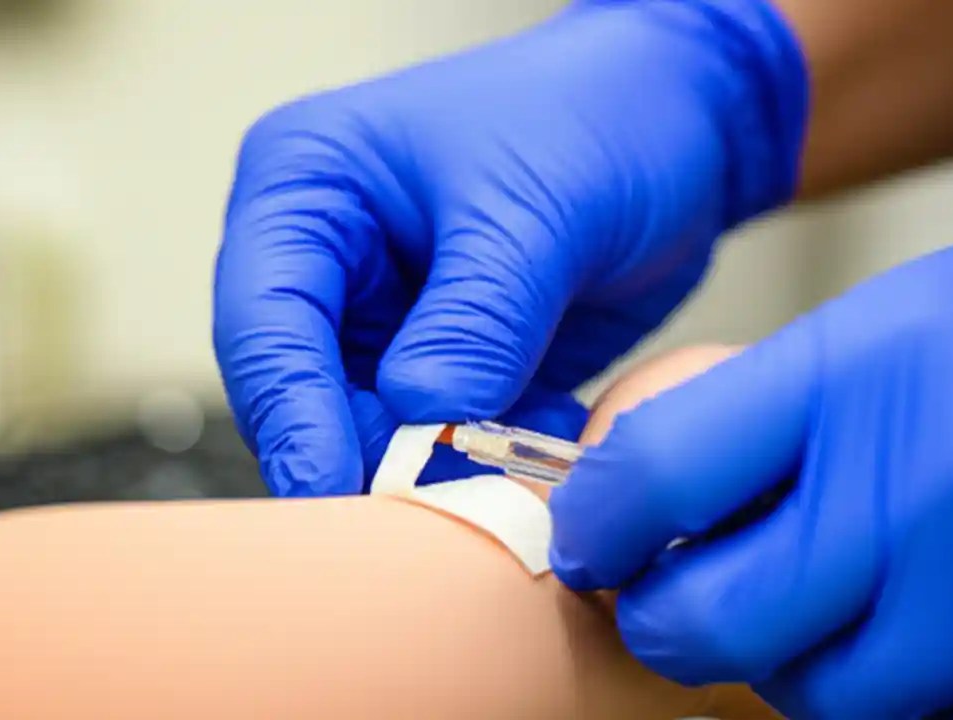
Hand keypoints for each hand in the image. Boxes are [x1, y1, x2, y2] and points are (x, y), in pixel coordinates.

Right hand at [215, 0, 807, 495]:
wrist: (685, 123)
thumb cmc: (597, 114)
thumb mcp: (537, 207)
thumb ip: (479, 314)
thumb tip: (426, 414)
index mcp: (308, 189)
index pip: (266, 320)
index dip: (291, 412)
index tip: (330, 487)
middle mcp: (332, 262)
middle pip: (308, 392)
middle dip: (372, 455)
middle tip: (434, 508)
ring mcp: (390, 320)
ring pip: (378, 431)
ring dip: (443, 467)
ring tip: (519, 463)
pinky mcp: (451, 364)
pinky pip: (447, 441)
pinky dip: (494, 458)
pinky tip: (554, 431)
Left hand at [550, 217, 952, 717]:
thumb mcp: (879, 330)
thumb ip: (759, 418)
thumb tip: (637, 504)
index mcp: (867, 375)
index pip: (661, 475)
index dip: (596, 523)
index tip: (588, 539)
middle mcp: (933, 493)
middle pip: (718, 619)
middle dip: (666, 619)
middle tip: (665, 597)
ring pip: (820, 698)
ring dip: (781, 664)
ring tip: (804, 605)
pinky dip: (887, 690)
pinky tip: (903, 627)